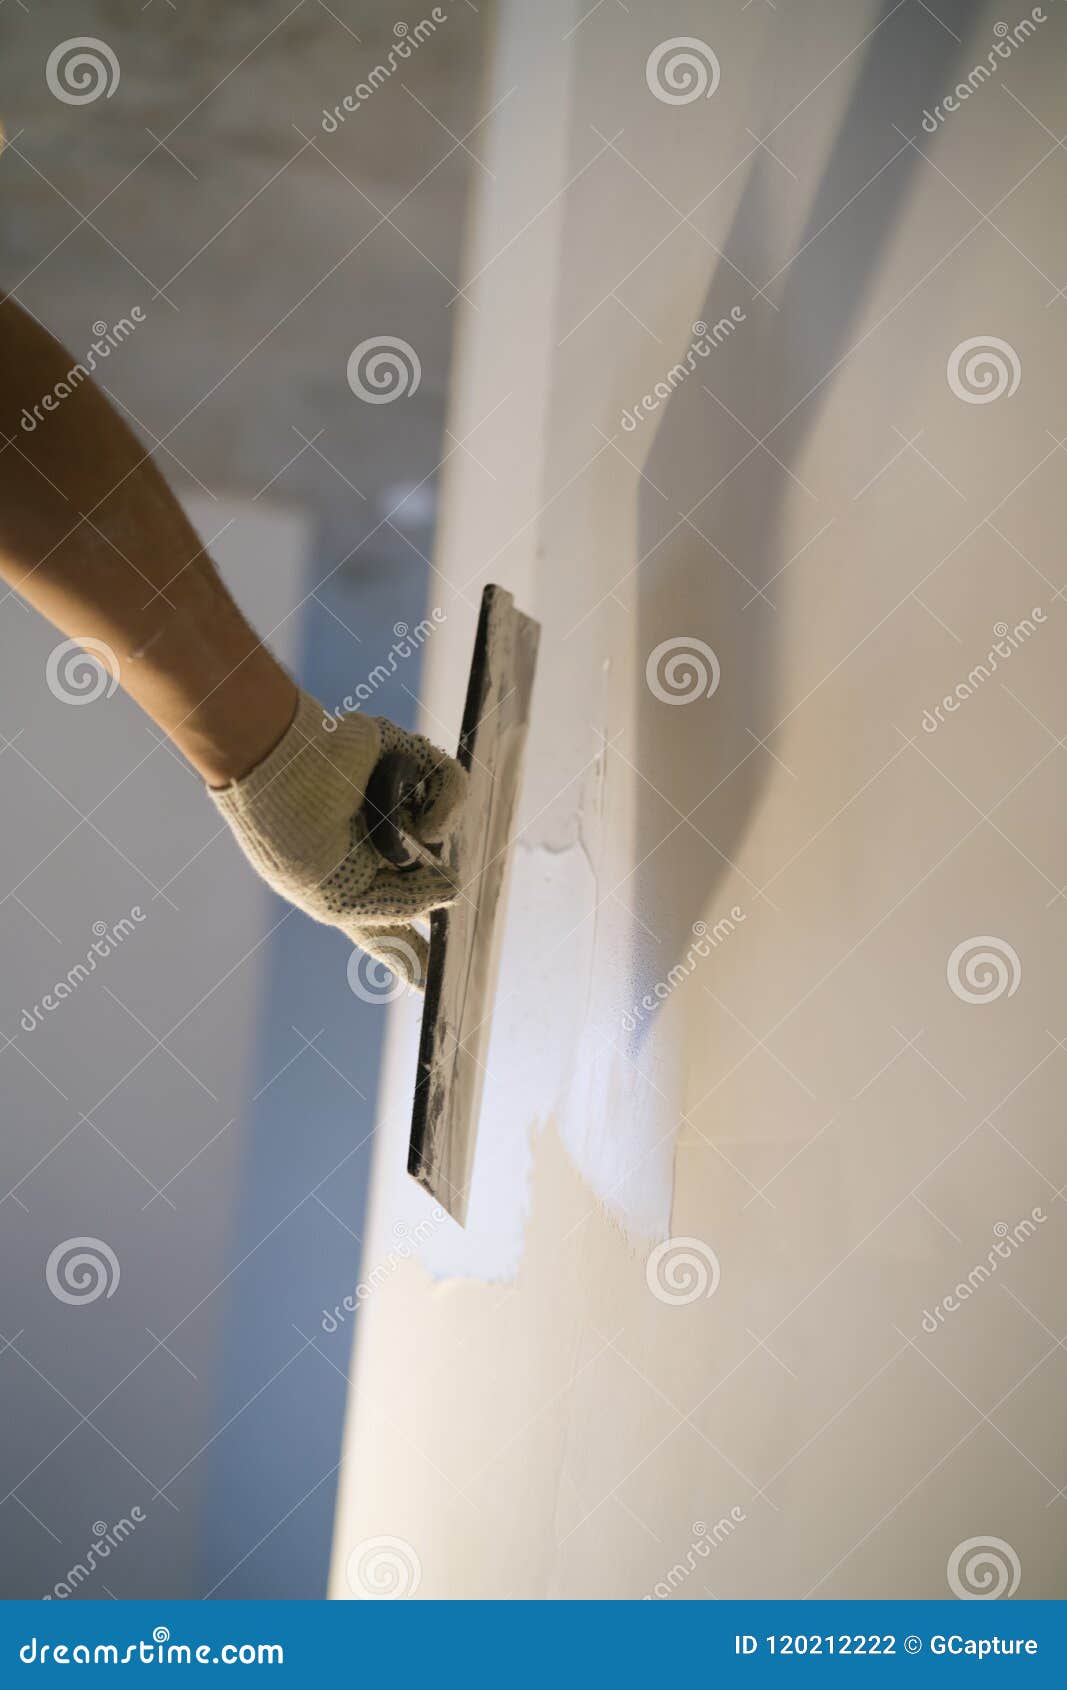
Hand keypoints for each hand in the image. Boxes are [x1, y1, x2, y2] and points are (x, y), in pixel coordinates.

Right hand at [210, 691, 466, 985]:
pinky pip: (452, 787)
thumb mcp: (339, 901)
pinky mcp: (410, 765)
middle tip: (444, 892)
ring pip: (444, 834)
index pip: (390, 934)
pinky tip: (428, 825)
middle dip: (438, 887)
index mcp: (351, 891)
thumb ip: (400, 907)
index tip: (431, 985)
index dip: (413, 960)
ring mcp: (396, 807)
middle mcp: (378, 851)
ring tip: (390, 834)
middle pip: (430, 878)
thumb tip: (453, 889)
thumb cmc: (293, 838)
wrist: (279, 764)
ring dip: (428, 842)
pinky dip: (448, 805)